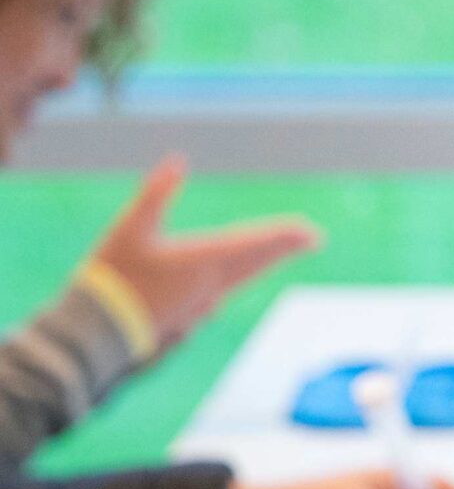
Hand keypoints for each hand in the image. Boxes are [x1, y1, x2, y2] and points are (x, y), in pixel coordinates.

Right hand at [89, 157, 319, 347]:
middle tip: (314, 239)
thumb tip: (177, 160)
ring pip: (247, 276)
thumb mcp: (130, 226)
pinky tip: (245, 275)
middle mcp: (213, 282)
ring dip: (269, 261)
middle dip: (286, 247)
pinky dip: (246, 275)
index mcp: (202, 260)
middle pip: (259, 261)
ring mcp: (205, 300)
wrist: (105, 328)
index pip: (252, 243)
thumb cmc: (115, 274)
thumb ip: (155, 193)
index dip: (282, 236)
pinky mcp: (194, 312)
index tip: (310, 231)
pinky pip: (230, 288)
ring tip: (288, 251)